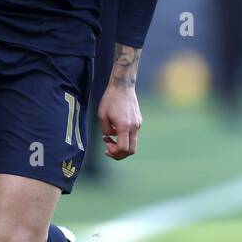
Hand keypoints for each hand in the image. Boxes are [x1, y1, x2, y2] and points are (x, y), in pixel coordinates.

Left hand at [99, 43, 142, 159]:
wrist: (122, 86)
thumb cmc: (110, 99)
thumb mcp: (102, 116)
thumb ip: (106, 130)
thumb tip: (111, 136)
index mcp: (124, 126)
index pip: (123, 149)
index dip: (114, 152)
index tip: (106, 145)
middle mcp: (134, 127)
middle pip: (131, 150)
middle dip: (119, 154)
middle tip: (108, 149)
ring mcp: (138, 124)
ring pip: (132, 143)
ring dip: (121, 145)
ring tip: (109, 138)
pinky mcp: (139, 121)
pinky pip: (133, 135)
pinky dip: (124, 138)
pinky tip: (116, 130)